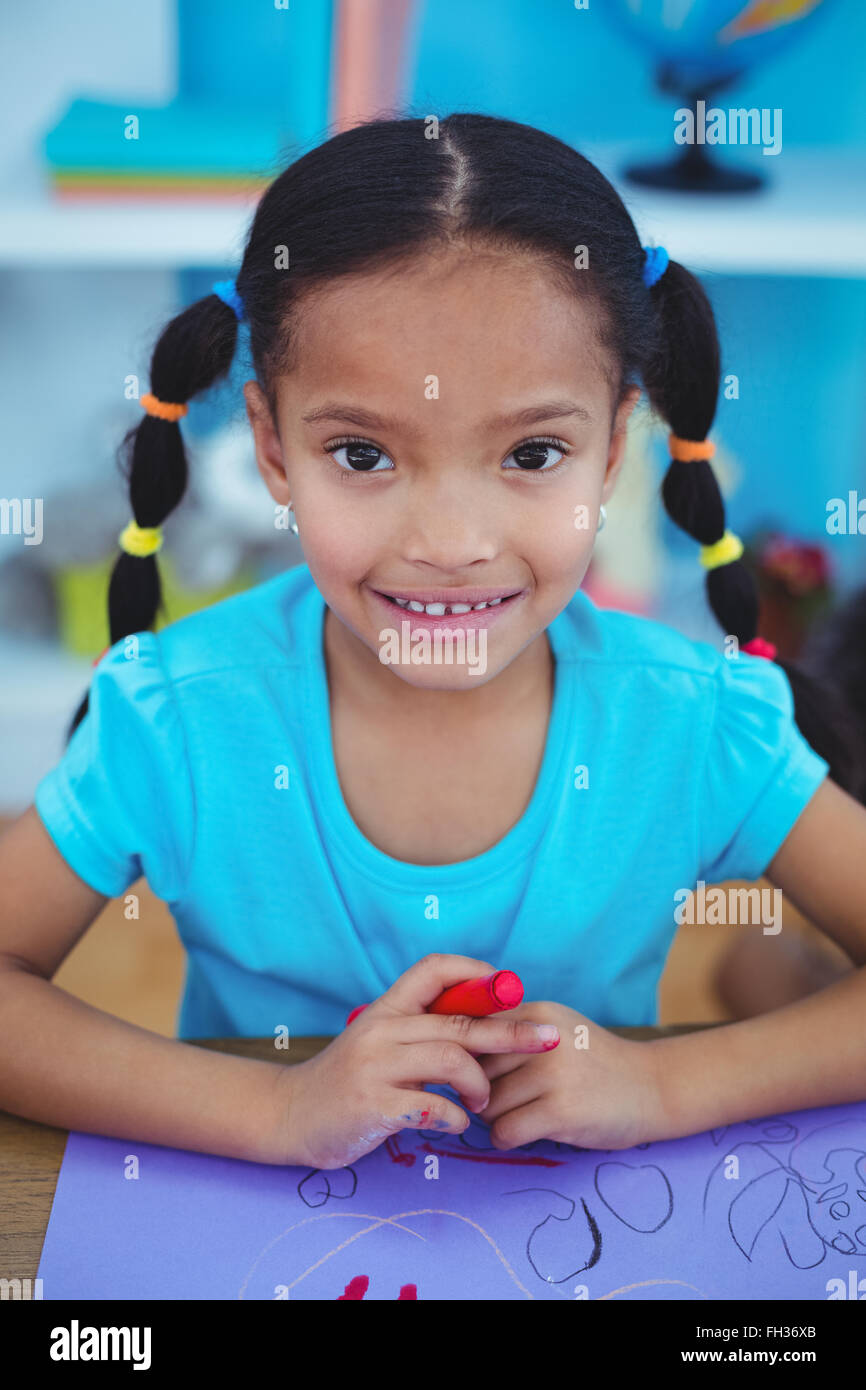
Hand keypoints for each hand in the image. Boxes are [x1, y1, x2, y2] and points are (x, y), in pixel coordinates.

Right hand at [278, 955, 562, 1168]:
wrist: (289, 1114)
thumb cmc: (344, 1080)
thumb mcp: (376, 1042)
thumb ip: (417, 1030)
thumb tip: (479, 1025)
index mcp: (386, 1010)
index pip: (432, 970)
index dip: (474, 971)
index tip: (506, 985)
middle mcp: (382, 1030)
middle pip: (460, 1021)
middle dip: (512, 1031)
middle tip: (548, 1039)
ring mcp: (376, 1067)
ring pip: (452, 1059)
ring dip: (481, 1084)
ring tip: (483, 1101)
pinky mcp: (373, 1106)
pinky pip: (434, 1105)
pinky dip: (457, 1115)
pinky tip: (458, 1122)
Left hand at [476, 1001, 663, 1151]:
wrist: (652, 1086)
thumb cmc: (596, 1061)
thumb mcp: (556, 1030)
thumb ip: (514, 1032)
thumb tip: (457, 1049)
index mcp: (536, 1015)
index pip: (475, 1033)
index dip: (469, 1059)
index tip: (473, 1074)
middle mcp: (541, 1040)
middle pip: (476, 1071)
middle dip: (480, 1091)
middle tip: (498, 1101)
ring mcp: (552, 1075)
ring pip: (488, 1104)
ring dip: (494, 1118)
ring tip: (516, 1116)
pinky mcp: (561, 1112)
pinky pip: (505, 1130)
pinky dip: (505, 1138)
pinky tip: (521, 1133)